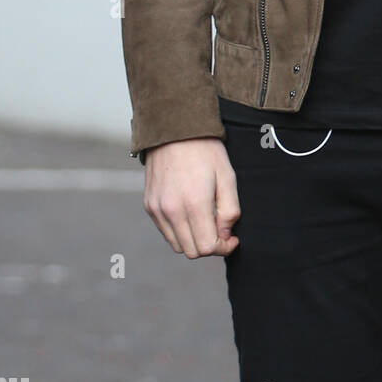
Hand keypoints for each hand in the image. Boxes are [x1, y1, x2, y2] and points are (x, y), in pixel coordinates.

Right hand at [143, 137, 240, 257]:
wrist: (174, 129)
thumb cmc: (205, 151)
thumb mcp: (227, 176)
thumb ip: (230, 210)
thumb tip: (225, 235)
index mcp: (194, 204)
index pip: (208, 248)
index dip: (223, 247)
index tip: (232, 236)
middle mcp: (172, 211)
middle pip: (192, 251)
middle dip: (210, 245)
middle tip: (220, 227)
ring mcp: (157, 209)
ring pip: (177, 245)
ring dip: (194, 240)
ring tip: (205, 219)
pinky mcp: (149, 206)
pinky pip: (166, 232)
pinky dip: (179, 231)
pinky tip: (189, 212)